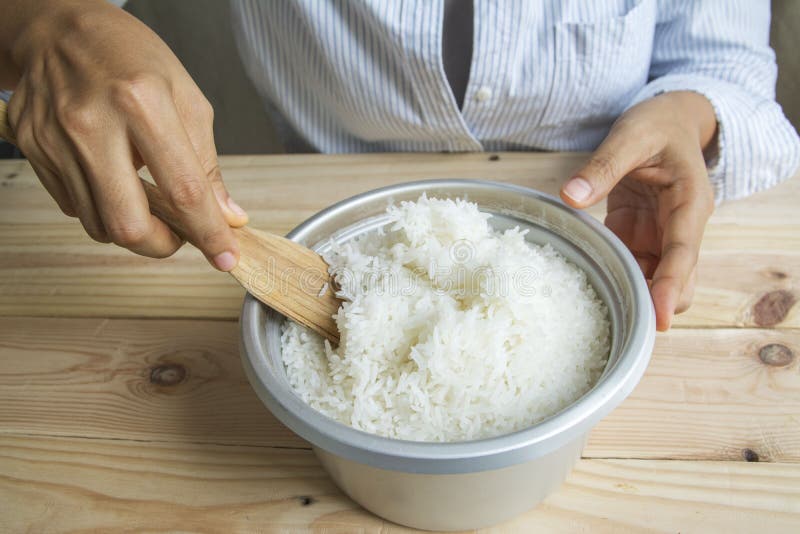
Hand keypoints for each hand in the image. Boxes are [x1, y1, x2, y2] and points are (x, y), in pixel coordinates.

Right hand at [1, 0, 246, 269]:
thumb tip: (226, 215)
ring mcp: (54, 138)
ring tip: (146, 200)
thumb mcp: (186, 99)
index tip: (225, 257)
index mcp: (142, 102)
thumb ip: (206, 164)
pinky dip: (100, 207)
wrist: (60, 30)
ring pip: (98, 224)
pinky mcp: (32, 149)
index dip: (209, 234)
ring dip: (131, 228)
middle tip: (177, 234)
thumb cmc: (130, 58)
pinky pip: (72, 206)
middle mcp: (92, 123)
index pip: (183, 191)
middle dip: (161, 245)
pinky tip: (112, 180)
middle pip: (128, 225)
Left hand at [560, 91, 716, 330]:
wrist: (669, 120)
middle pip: (679, 280)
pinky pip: (630, 265)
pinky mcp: (639, 235)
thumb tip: (570, 196)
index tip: (659, 318)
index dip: (670, 287)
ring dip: (635, 294)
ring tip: (600, 313)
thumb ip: (603, 166)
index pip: (683, 254)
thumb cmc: (658, 125)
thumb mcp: (630, 135)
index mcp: (689, 203)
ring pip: (655, 279)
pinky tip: (591, 287)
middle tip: (625, 326)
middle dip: (657, 303)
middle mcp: (680, 226)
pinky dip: (615, 277)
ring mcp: (660, 234)